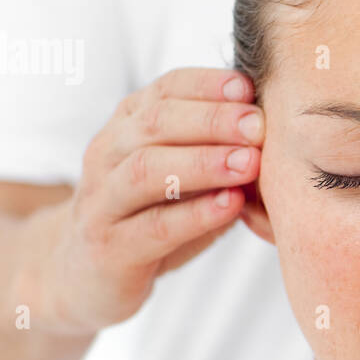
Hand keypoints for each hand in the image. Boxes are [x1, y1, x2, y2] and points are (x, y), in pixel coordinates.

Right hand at [37, 68, 263, 333]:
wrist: (82, 275)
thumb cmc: (149, 215)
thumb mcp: (181, 176)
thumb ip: (218, 153)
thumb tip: (278, 135)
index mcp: (127, 126)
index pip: (165, 89)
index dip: (206, 84)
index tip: (248, 86)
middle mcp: (108, 154)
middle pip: (155, 123)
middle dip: (211, 120)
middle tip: (258, 125)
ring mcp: (102, 201)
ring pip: (147, 170)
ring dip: (203, 162)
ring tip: (248, 162)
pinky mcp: (108, 248)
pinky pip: (153, 226)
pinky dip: (195, 214)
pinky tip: (230, 205)